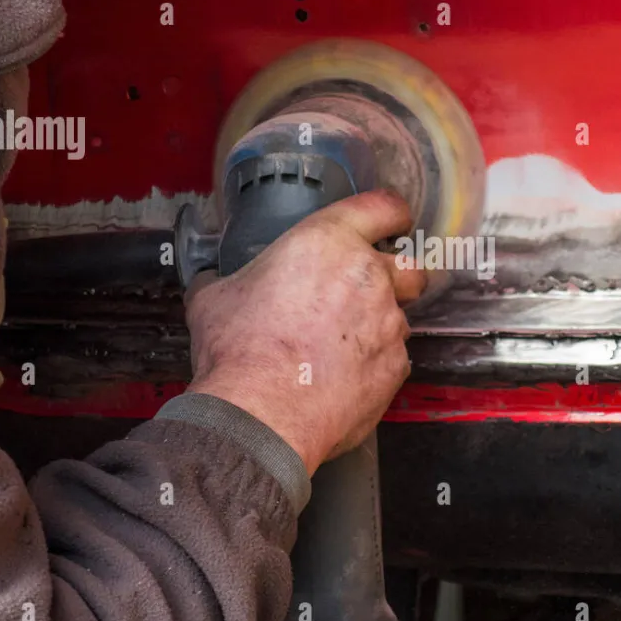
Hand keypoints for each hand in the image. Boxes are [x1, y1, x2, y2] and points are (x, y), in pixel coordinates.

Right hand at [184, 190, 426, 475]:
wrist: (261, 413)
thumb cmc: (239, 349)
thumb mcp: (214, 298)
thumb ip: (224, 280)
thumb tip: (211, 282)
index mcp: (329, 243)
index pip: (382, 208)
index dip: (391, 213)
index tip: (391, 221)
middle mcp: (369, 277)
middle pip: (409, 266)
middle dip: (396, 276)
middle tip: (364, 293)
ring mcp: (388, 324)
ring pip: (399, 317)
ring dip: (378, 326)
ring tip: (341, 348)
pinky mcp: (396, 368)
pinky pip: (393, 358)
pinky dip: (374, 365)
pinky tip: (343, 378)